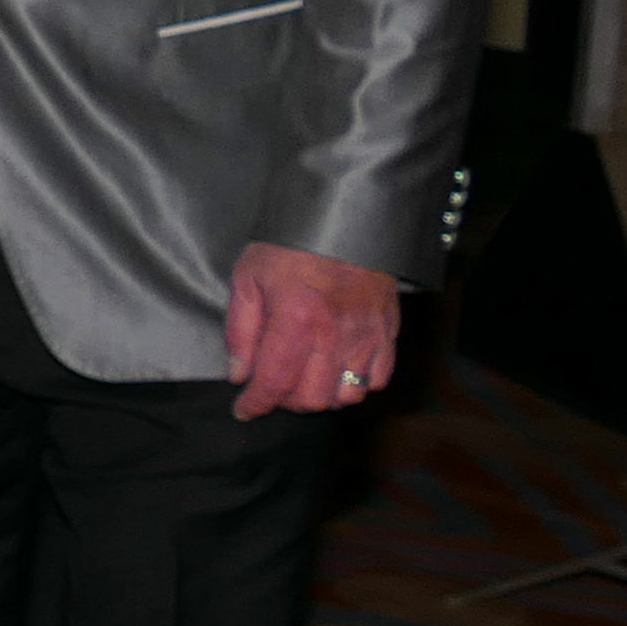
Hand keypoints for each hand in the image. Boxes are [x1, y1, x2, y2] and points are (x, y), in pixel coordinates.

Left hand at [224, 241, 400, 420]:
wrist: (345, 215)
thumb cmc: (290, 245)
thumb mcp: (248, 278)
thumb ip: (240, 331)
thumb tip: (238, 374)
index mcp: (296, 320)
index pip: (275, 382)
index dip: (256, 404)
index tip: (244, 409)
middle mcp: (335, 334)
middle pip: (313, 398)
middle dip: (287, 402)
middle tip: (274, 388)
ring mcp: (367, 334)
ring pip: (348, 395)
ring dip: (323, 397)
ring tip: (305, 381)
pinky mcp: (388, 329)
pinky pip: (379, 378)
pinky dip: (358, 385)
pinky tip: (338, 371)